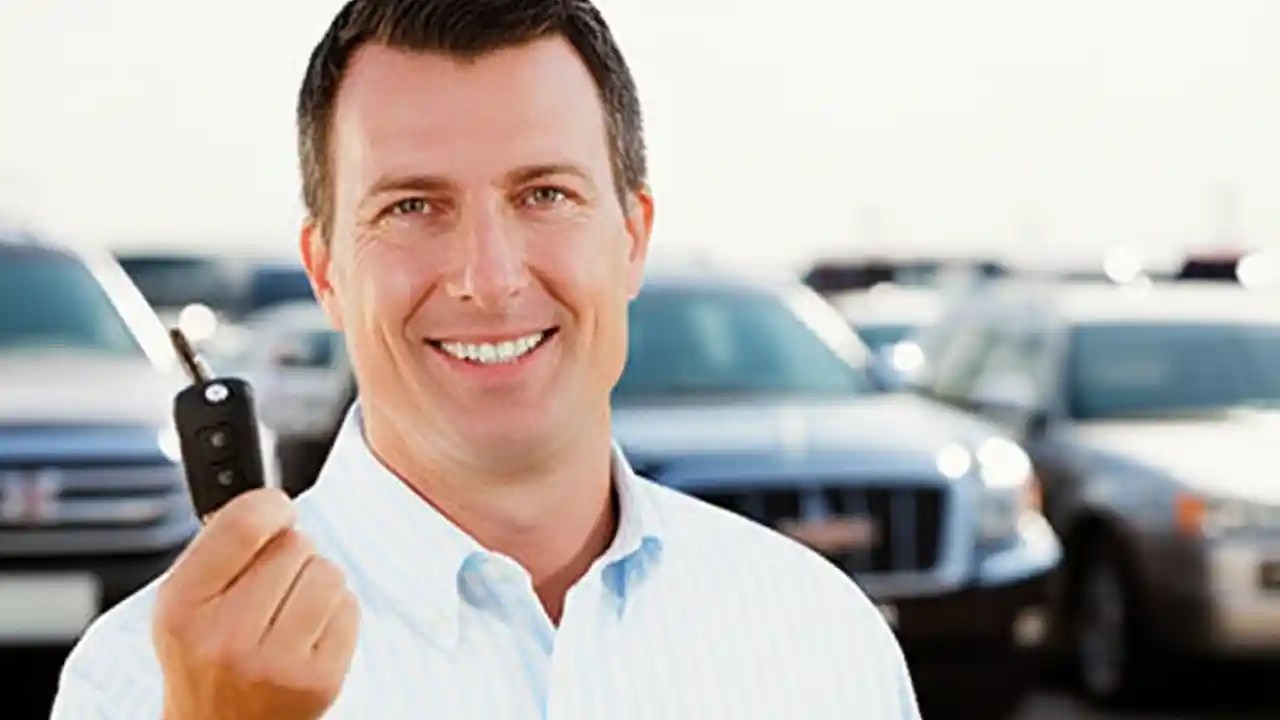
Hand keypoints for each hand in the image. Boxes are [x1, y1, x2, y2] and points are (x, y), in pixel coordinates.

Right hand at [153, 488, 358, 719]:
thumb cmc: (205, 659)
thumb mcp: (184, 603)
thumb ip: (219, 549)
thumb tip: (269, 500)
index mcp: (183, 607)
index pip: (243, 523)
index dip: (270, 506)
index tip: (275, 513)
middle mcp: (225, 637)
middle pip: (295, 544)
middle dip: (290, 553)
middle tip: (271, 585)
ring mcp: (276, 663)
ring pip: (328, 572)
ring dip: (316, 581)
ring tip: (290, 608)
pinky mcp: (319, 680)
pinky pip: (349, 608)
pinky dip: (335, 612)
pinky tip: (308, 633)